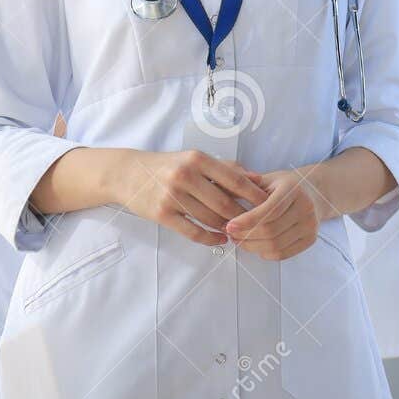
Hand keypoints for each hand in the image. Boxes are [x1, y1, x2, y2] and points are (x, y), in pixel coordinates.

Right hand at [117, 149, 268, 246]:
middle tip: (257, 225)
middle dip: (243, 216)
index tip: (270, 205)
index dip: (254, 195)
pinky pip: (192, 231)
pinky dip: (210, 239)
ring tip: (239, 233)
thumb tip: (257, 178)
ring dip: (227, 229)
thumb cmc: (168, 166)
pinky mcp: (162, 213)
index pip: (234, 179)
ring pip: (210, 219)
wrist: (129, 173)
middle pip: (224, 203)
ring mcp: (172, 195)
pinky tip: (220, 240)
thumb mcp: (195, 159)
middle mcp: (185, 175)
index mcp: (197, 159)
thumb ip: (225, 168)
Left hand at [225, 168, 323, 260]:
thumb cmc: (284, 186)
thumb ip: (245, 186)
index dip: (247, 221)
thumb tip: (220, 193)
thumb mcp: (266, 179)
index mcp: (293, 189)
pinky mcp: (310, 239)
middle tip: (230, 234)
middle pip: (271, 231)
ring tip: (239, 240)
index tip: (229, 225)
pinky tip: (254, 245)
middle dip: (245, 236)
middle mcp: (306, 207)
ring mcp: (311, 225)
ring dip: (252, 247)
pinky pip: (282, 254)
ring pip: (275, 245)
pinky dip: (264, 253)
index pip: (270, 210)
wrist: (313, 192)